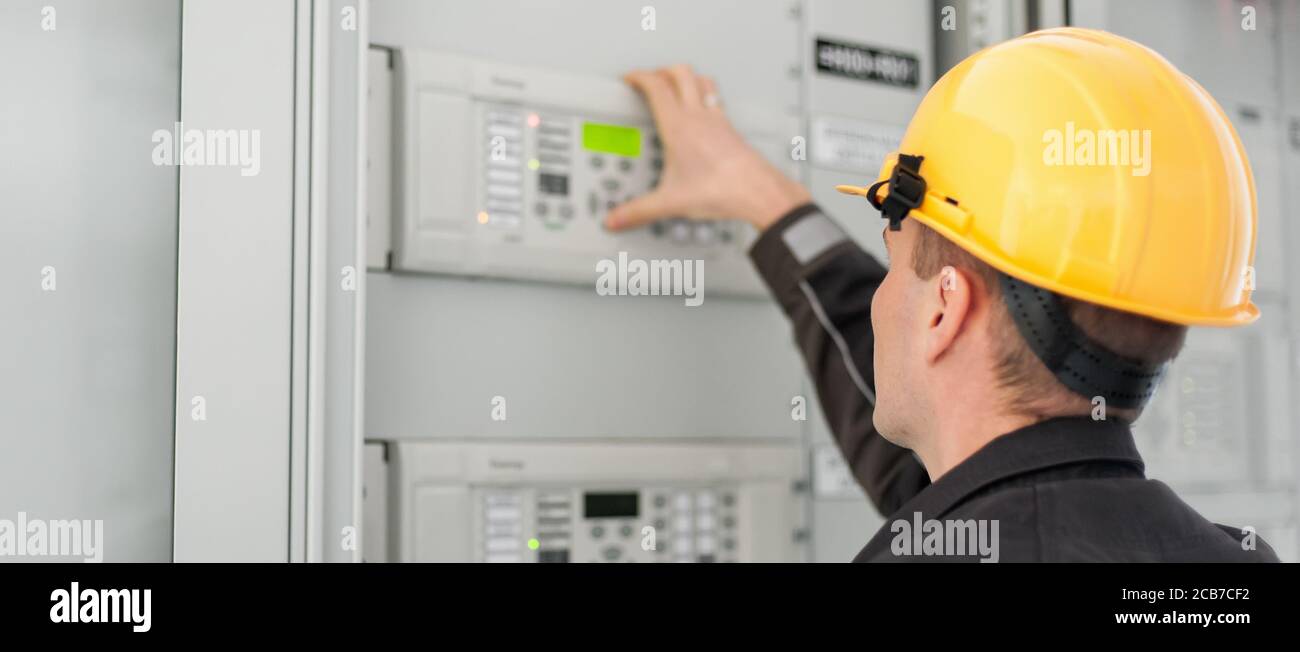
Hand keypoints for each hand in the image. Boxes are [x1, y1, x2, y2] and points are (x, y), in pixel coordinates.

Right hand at [605, 65, 809, 232]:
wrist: (758, 192)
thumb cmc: (722, 189)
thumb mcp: (671, 203)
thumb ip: (639, 211)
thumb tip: (618, 218)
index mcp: (678, 126)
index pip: (656, 86)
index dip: (639, 76)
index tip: (630, 78)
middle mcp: (699, 117)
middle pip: (680, 73)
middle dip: (662, 70)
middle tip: (651, 79)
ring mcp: (718, 119)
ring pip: (702, 81)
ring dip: (686, 77)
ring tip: (676, 84)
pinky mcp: (731, 128)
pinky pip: (716, 99)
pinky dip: (704, 95)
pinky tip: (703, 111)